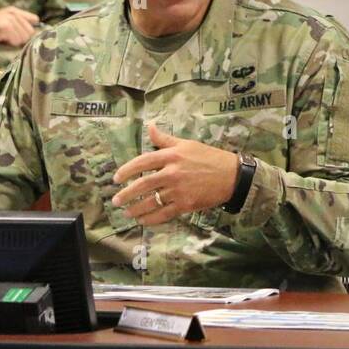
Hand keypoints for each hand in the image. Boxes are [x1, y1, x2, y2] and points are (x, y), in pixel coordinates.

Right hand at [0, 6, 40, 46]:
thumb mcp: (6, 21)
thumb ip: (20, 23)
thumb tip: (36, 25)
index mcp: (14, 11)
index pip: (34, 18)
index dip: (32, 29)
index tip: (27, 35)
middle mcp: (13, 13)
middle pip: (30, 31)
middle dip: (23, 37)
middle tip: (13, 39)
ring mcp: (10, 19)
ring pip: (23, 36)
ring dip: (16, 41)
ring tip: (7, 39)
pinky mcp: (6, 26)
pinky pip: (15, 39)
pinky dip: (11, 42)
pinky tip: (4, 40)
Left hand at [111, 123, 239, 225]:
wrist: (232, 175)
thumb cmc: (210, 157)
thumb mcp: (187, 144)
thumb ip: (165, 139)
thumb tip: (149, 127)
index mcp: (172, 155)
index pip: (143, 162)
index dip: (127, 170)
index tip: (116, 178)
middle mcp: (172, 173)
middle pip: (143, 184)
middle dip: (127, 194)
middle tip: (116, 200)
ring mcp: (178, 190)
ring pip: (151, 201)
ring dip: (136, 209)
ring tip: (127, 213)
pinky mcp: (185, 204)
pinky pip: (164, 213)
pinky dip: (152, 219)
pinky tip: (143, 221)